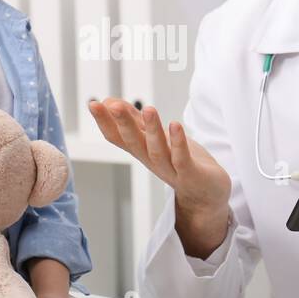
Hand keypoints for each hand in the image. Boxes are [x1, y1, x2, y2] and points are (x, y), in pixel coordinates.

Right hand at [87, 98, 230, 212]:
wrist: (206, 195)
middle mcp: (152, 161)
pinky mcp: (191, 174)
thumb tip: (110, 102)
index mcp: (141, 151)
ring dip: (152, 130)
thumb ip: (134, 121)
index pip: (118, 137)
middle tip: (112, 105)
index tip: (93, 103)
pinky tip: (175, 125)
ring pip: (157, 150)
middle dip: (123, 124)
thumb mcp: (154, 138)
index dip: (105, 122)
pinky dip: (178, 143)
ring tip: (149, 109)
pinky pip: (182, 158)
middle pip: (134, 143)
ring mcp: (171, 169)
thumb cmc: (180, 163)